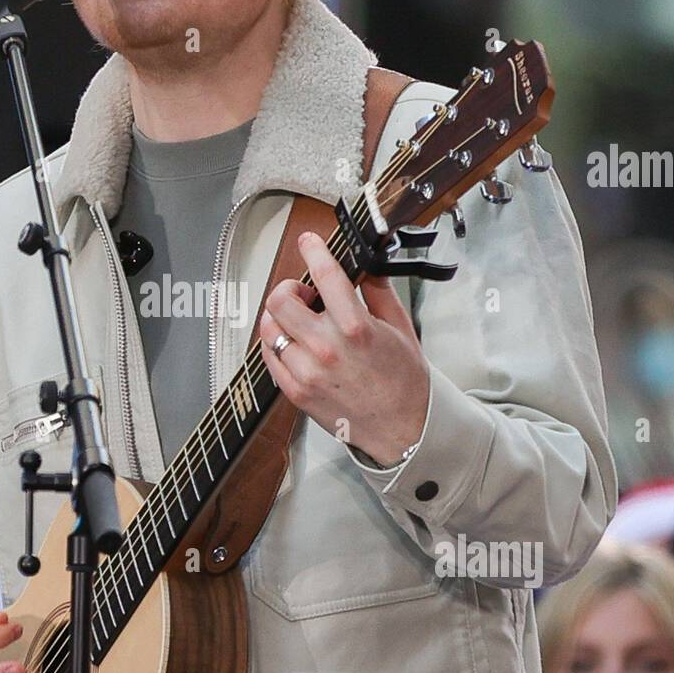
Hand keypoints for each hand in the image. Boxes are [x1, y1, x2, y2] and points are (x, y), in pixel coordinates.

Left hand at [258, 230, 429, 461]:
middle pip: (281, 299)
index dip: (313, 250)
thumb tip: (366, 265)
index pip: (325, 274)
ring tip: (299, 320)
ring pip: (269, 327)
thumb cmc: (405, 382)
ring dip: (281, 316)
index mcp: (356, 327)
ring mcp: (307, 371)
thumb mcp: (401, 328)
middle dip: (291, 287)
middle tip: (305, 293)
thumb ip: (379, 292)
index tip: (309, 242)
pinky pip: (268, 356)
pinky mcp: (296, 391)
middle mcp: (326, 348)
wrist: (403, 430)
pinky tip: (291, 341)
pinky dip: (275, 342)